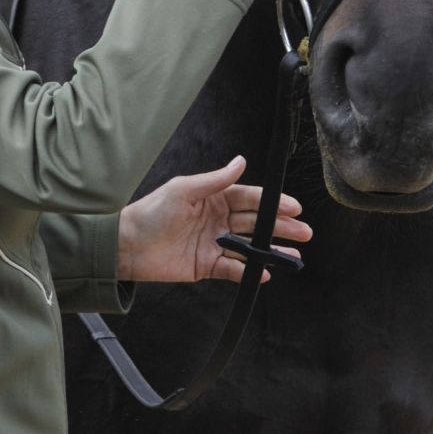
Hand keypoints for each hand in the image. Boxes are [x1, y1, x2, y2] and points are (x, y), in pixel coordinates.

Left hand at [116, 157, 311, 284]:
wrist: (128, 246)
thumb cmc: (153, 211)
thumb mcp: (184, 190)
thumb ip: (216, 180)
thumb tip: (241, 161)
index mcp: (213, 197)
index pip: (250, 199)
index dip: (273, 203)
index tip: (294, 207)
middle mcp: (217, 219)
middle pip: (255, 223)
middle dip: (280, 227)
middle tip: (305, 232)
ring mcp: (214, 243)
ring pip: (249, 247)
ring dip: (271, 250)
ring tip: (295, 255)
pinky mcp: (206, 266)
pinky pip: (233, 270)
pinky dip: (249, 272)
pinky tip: (265, 272)